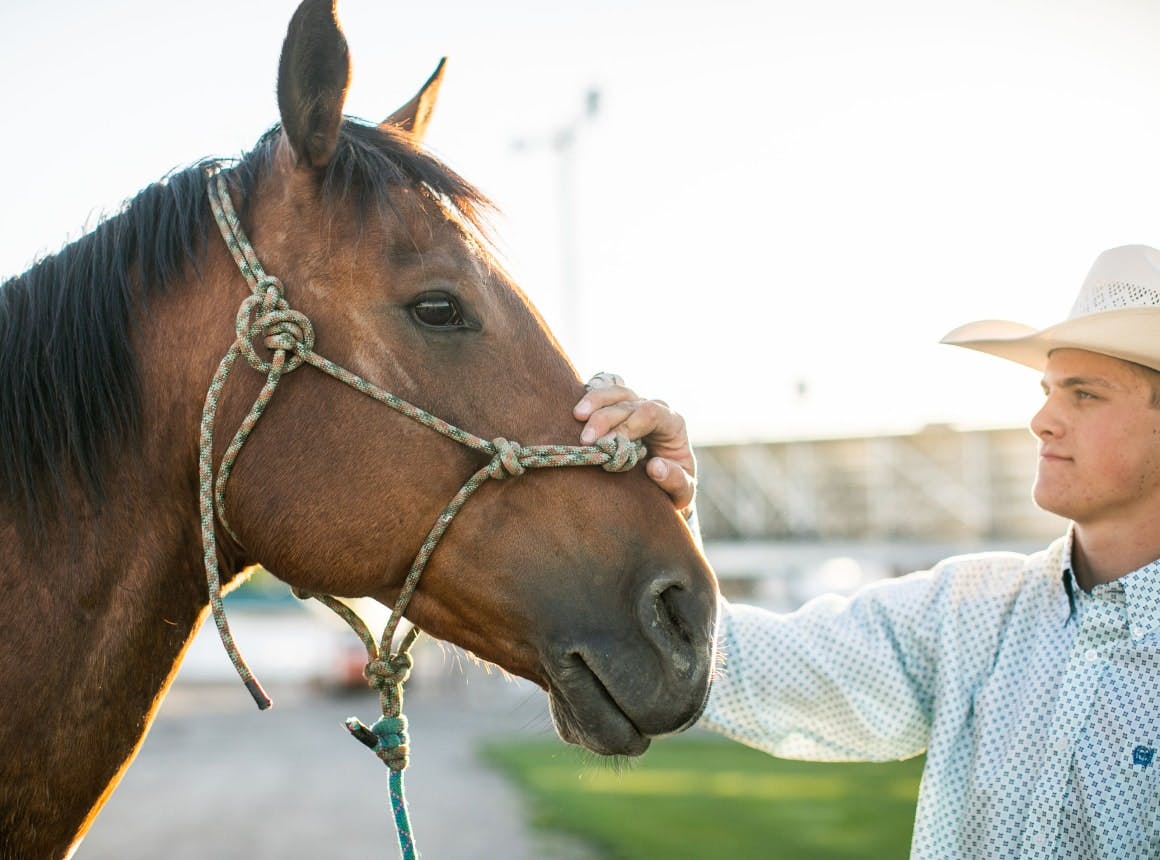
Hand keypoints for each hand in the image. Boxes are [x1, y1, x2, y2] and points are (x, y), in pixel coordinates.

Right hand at [573, 372, 695, 513]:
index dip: (627, 426)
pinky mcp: (620, 406)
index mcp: (673, 424)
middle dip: (604, 418)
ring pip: (616, 391)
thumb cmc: (675, 484)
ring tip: (577, 415)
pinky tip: (581, 399)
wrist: (667, 480)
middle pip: (627, 401)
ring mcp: (636, 405)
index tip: (607, 444)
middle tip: (585, 440)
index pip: (649, 413)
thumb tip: (655, 467)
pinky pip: (608, 388)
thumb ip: (675, 480)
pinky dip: (595, 389)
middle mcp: (655, 409)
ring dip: (594, 400)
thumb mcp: (683, 490)